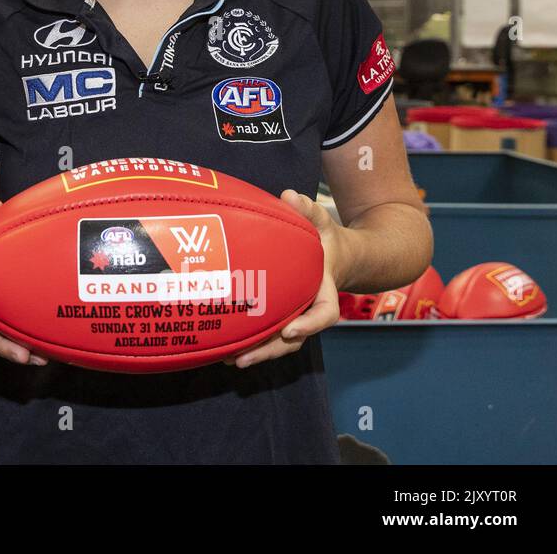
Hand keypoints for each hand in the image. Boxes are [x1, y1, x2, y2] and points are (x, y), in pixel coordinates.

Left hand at [224, 190, 342, 369]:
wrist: (333, 254)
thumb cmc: (324, 236)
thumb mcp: (321, 220)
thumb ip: (309, 209)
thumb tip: (289, 196)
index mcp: (325, 289)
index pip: (325, 313)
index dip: (310, 324)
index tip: (291, 330)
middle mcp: (310, 307)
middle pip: (296, 338)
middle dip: (271, 350)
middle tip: (244, 358)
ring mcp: (296, 315)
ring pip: (280, 342)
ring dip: (256, 353)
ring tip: (228, 360)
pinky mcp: (281, 315)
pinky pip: (268, 334)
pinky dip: (250, 343)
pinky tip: (223, 350)